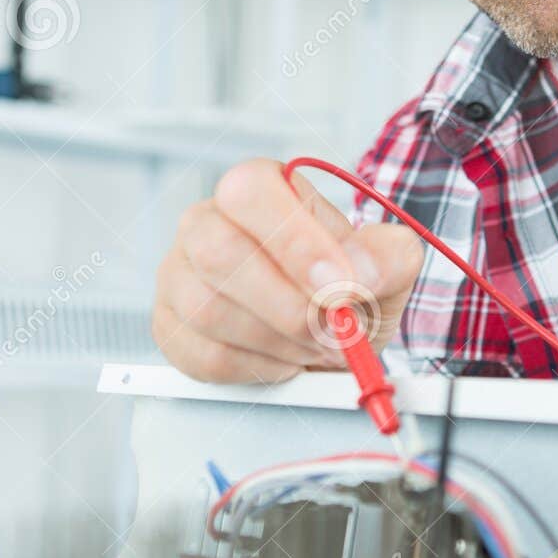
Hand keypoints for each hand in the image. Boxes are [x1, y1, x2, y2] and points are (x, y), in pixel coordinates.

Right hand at [152, 158, 422, 383]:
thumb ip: (387, 257)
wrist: (329, 337)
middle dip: (289, 306)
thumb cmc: (349, 291)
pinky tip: (285, 360)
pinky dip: (257, 368)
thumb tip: (364, 271)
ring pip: (208, 309)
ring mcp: (178, 275)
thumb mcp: (385, 269)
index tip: (341, 286)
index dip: (294, 240)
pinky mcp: (170, 327)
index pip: (250, 190)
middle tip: (335, 333)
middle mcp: (206, 223)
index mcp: (258, 189)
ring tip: (316, 346)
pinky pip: (203, 355)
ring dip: (279, 342)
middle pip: (219, 253)